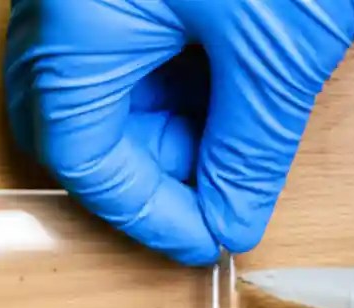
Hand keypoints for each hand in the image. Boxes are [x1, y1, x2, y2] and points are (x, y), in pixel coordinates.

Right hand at [5, 0, 353, 264]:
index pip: (82, 155)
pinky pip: (124, 35)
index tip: (206, 240)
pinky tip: (230, 80)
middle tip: (218, 187)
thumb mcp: (278, 45)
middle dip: (148, 165)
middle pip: (75, 118)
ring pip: (100, 80)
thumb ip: (249, 148)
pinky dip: (174, 71)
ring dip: (165, 121)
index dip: (146, 212)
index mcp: (77, 19)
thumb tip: (227, 220)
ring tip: (240, 129)